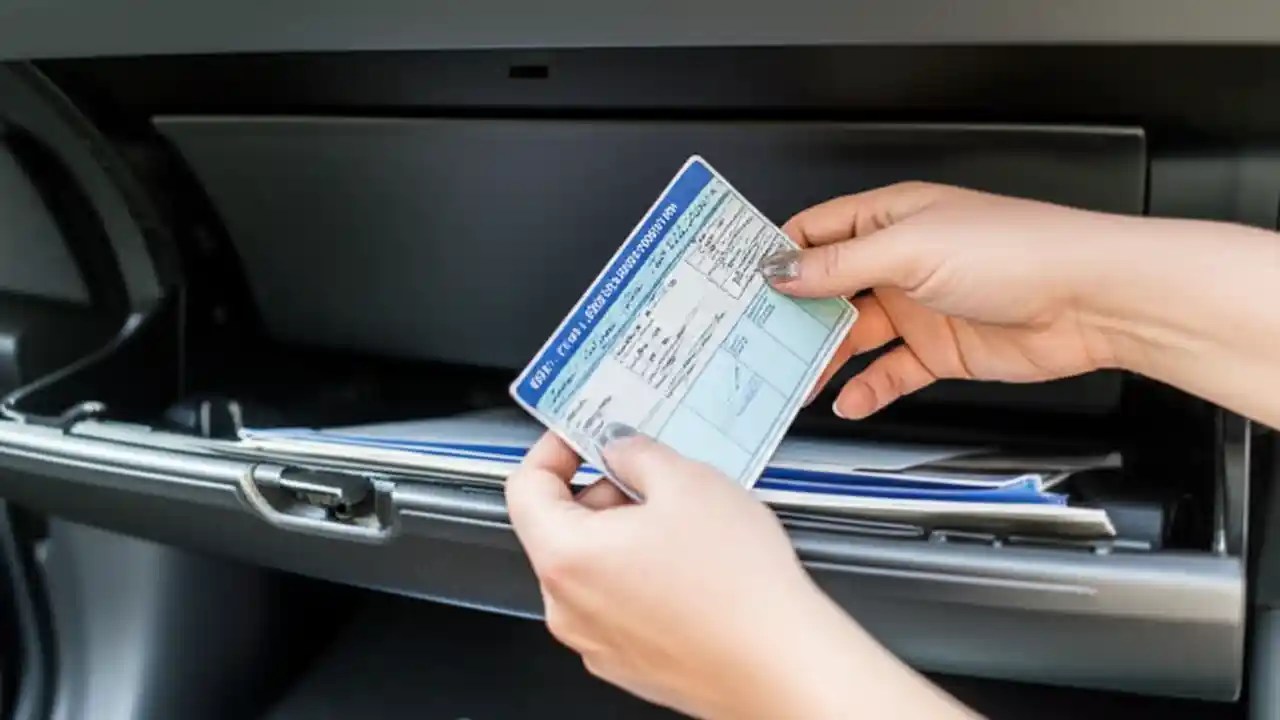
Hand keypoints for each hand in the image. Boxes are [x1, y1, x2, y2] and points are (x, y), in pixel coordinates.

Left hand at [505, 427, 971, 718]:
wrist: (781, 664)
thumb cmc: (737, 586)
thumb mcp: (688, 481)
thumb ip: (637, 452)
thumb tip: (619, 448)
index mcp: (566, 556)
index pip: (524, 487)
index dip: (554, 450)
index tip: (581, 436)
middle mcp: (568, 606)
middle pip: (559, 528)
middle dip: (602, 492)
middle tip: (652, 475)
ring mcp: (595, 640)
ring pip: (592, 566)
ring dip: (625, 534)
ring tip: (685, 523)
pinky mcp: (627, 662)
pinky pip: (617, 602)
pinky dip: (641, 574)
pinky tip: (691, 565)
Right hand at [760, 182, 1132, 418]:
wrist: (1090, 300)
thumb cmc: (1018, 250)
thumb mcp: (911, 250)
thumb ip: (840, 265)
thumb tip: (782, 270)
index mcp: (890, 220)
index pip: (815, 232)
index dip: (778, 256)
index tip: (742, 285)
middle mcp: (899, 262)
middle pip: (827, 290)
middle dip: (793, 315)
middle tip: (755, 341)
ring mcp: (918, 307)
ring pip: (853, 336)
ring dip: (823, 359)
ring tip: (793, 380)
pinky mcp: (938, 350)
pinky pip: (889, 371)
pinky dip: (867, 388)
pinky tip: (850, 399)